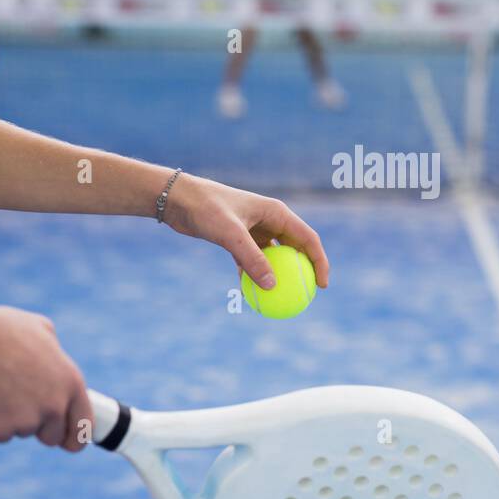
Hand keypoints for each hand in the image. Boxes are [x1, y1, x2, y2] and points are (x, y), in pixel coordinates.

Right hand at [0, 305, 91, 450]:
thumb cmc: (1, 330)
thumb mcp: (41, 330)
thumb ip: (55, 352)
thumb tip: (55, 361)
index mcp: (71, 383)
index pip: (85, 426)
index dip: (76, 436)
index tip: (68, 439)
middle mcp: (54, 406)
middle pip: (53, 437)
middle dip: (40, 426)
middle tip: (20, 403)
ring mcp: (28, 420)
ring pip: (24, 432)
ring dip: (13, 419)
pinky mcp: (0, 430)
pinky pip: (0, 435)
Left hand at [159, 174, 329, 289]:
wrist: (178, 198)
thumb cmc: (206, 208)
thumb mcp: (230, 234)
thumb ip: (252, 258)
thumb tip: (272, 286)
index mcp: (276, 213)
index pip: (308, 239)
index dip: (320, 262)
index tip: (321, 286)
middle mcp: (269, 220)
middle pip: (295, 249)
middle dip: (302, 272)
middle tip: (305, 296)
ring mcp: (254, 230)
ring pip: (273, 258)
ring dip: (276, 276)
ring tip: (279, 300)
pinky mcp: (238, 238)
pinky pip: (252, 261)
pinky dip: (253, 275)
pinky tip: (250, 294)